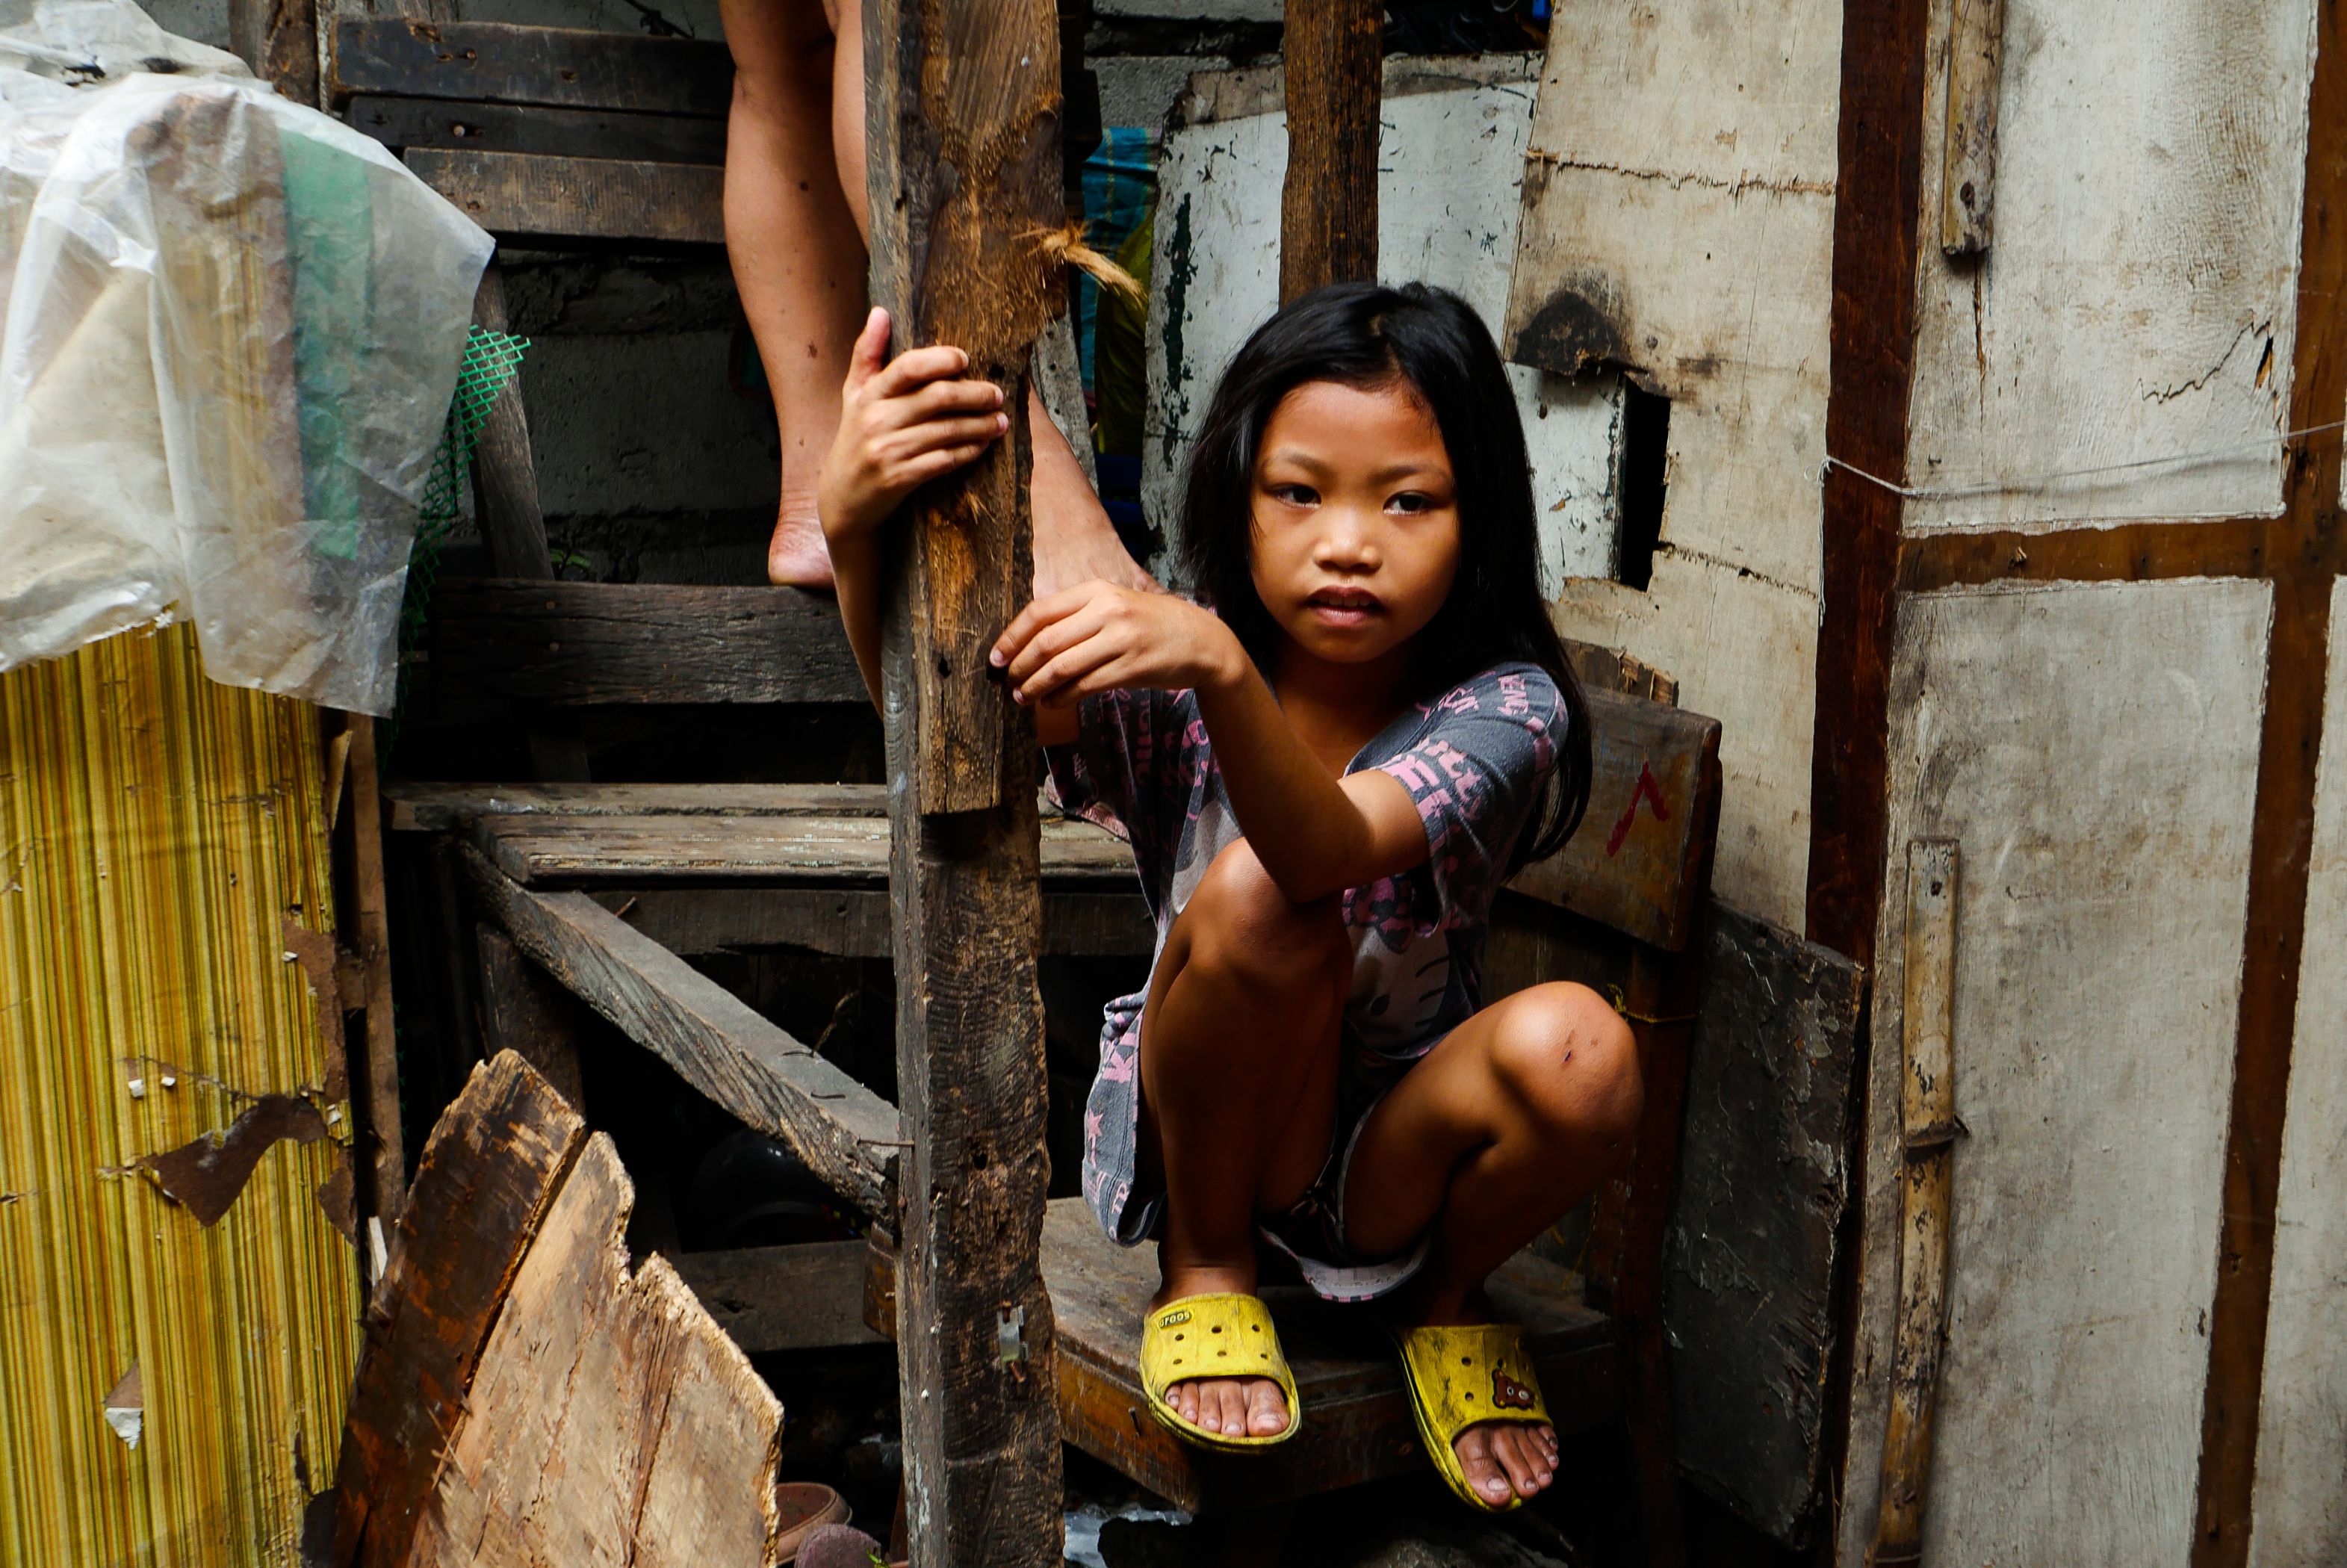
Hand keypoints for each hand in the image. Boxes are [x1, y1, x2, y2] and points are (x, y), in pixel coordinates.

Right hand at [817, 307, 1009, 542]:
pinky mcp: (899, 479)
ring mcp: (888, 451)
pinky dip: (968, 452)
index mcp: (868, 395)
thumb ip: (868, 354)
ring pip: (947, 431)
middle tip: (996, 395)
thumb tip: (880, 312)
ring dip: (980, 426)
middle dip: (975, 395)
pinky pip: (943, 460)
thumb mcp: (854, 395)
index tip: (965, 360)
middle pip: (937, 397)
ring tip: (999, 422)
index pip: (909, 367)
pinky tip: (982, 446)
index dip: (941, 360)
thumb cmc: (854, 439)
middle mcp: (877, 420)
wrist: (841, 499)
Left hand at [990, 581, 1244, 707]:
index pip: (1040, 611)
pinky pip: (1084, 686)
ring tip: (1023, 697)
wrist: (1202, 641)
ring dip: (1035, 686)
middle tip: (1007, 681)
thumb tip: (1031, 642)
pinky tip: (1051, 703)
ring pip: (1062, 666)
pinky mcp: (1131, 668)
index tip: (996, 656)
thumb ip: (1078, 616)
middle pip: (1047, 641)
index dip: (1012, 636)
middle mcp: (1107, 611)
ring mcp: (1120, 639)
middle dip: (1020, 665)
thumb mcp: (1116, 606)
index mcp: (1097, 591)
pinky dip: (1061, 698)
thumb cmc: (1152, 625)